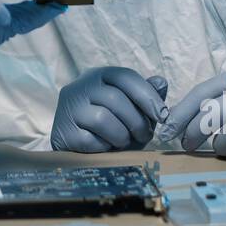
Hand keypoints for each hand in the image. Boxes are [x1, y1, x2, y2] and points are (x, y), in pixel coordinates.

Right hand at [51, 67, 168, 151]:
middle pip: (115, 99)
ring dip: (121, 136)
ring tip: (124, 142)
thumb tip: (161, 82)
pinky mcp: (63, 131)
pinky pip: (90, 140)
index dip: (147, 95)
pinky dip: (104, 147)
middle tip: (145, 136)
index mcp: (99, 76)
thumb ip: (146, 96)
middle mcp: (80, 86)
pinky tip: (105, 147)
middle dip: (137, 121)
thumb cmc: (111, 127)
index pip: (125, 76)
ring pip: (103, 119)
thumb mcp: (132, 109)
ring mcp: (68, 108)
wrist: (78, 149)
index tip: (163, 115)